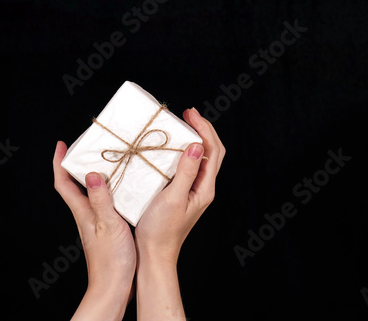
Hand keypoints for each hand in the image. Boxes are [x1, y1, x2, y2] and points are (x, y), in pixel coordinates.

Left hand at [53, 141, 134, 319]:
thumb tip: (92, 174)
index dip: (60, 163)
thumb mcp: (109, 225)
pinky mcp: (108, 228)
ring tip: (109, 159)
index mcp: (83, 211)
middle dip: (78, 163)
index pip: (64, 183)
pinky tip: (125, 187)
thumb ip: (101, 200)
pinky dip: (111, 189)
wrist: (114, 286)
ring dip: (96, 174)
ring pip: (91, 192)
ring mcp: (96, 222)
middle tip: (89, 146)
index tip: (61, 145)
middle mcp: (87, 214)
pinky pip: (105, 201)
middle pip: (76, 184)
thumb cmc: (111, 260)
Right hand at [135, 106, 224, 263]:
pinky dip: (183, 151)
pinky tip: (170, 148)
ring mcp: (193, 191)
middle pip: (212, 151)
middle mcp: (203, 188)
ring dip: (194, 138)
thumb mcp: (173, 198)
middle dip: (203, 129)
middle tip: (187, 113)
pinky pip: (189, 166)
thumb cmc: (162, 230)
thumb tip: (197, 145)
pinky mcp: (182, 193)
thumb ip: (186, 172)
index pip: (213, 150)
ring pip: (201, 158)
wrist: (154, 254)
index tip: (189, 114)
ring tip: (181, 125)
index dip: (204, 129)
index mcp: (205, 188)